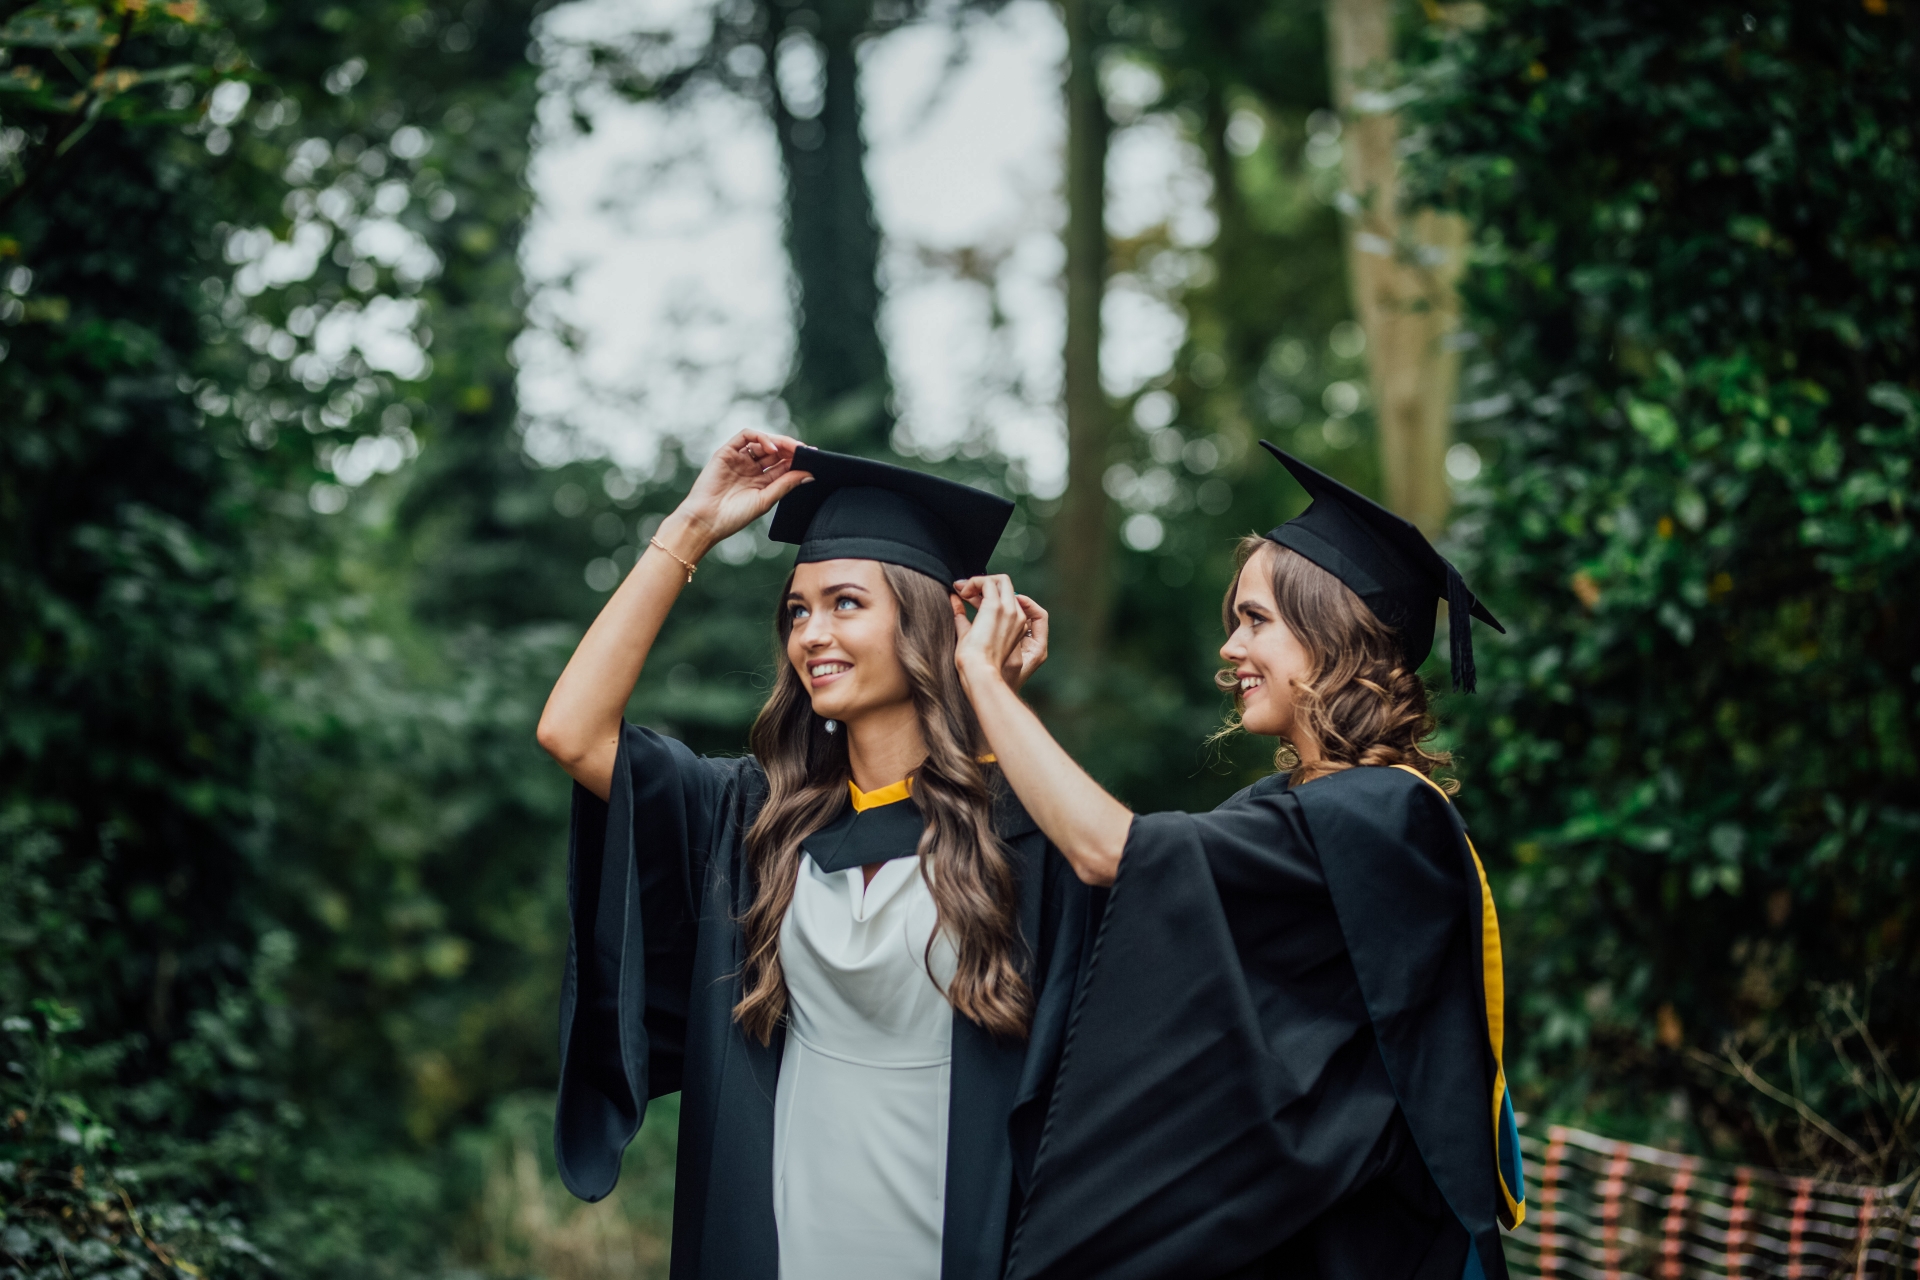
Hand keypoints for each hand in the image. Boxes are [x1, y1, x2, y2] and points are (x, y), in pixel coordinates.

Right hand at [673, 429, 809, 554]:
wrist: (705, 521)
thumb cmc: (734, 516)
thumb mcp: (765, 500)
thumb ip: (786, 484)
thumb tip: (810, 474)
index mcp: (761, 481)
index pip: (783, 465)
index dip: (798, 460)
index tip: (815, 458)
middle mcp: (751, 468)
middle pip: (775, 451)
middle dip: (791, 449)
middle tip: (806, 450)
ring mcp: (739, 459)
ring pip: (763, 442)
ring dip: (779, 442)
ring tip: (793, 448)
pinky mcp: (726, 452)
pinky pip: (746, 436)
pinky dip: (761, 437)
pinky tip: (772, 447)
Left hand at [952, 575, 1048, 691]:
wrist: (978, 671)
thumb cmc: (974, 661)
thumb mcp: (968, 635)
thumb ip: (962, 617)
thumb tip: (953, 600)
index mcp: (1016, 625)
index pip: (1005, 598)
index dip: (985, 594)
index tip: (967, 597)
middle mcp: (1017, 615)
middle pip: (1006, 585)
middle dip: (985, 583)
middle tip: (964, 590)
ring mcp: (1009, 610)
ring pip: (999, 580)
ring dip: (978, 581)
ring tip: (962, 591)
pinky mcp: (995, 606)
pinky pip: (987, 582)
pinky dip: (973, 582)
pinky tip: (961, 592)